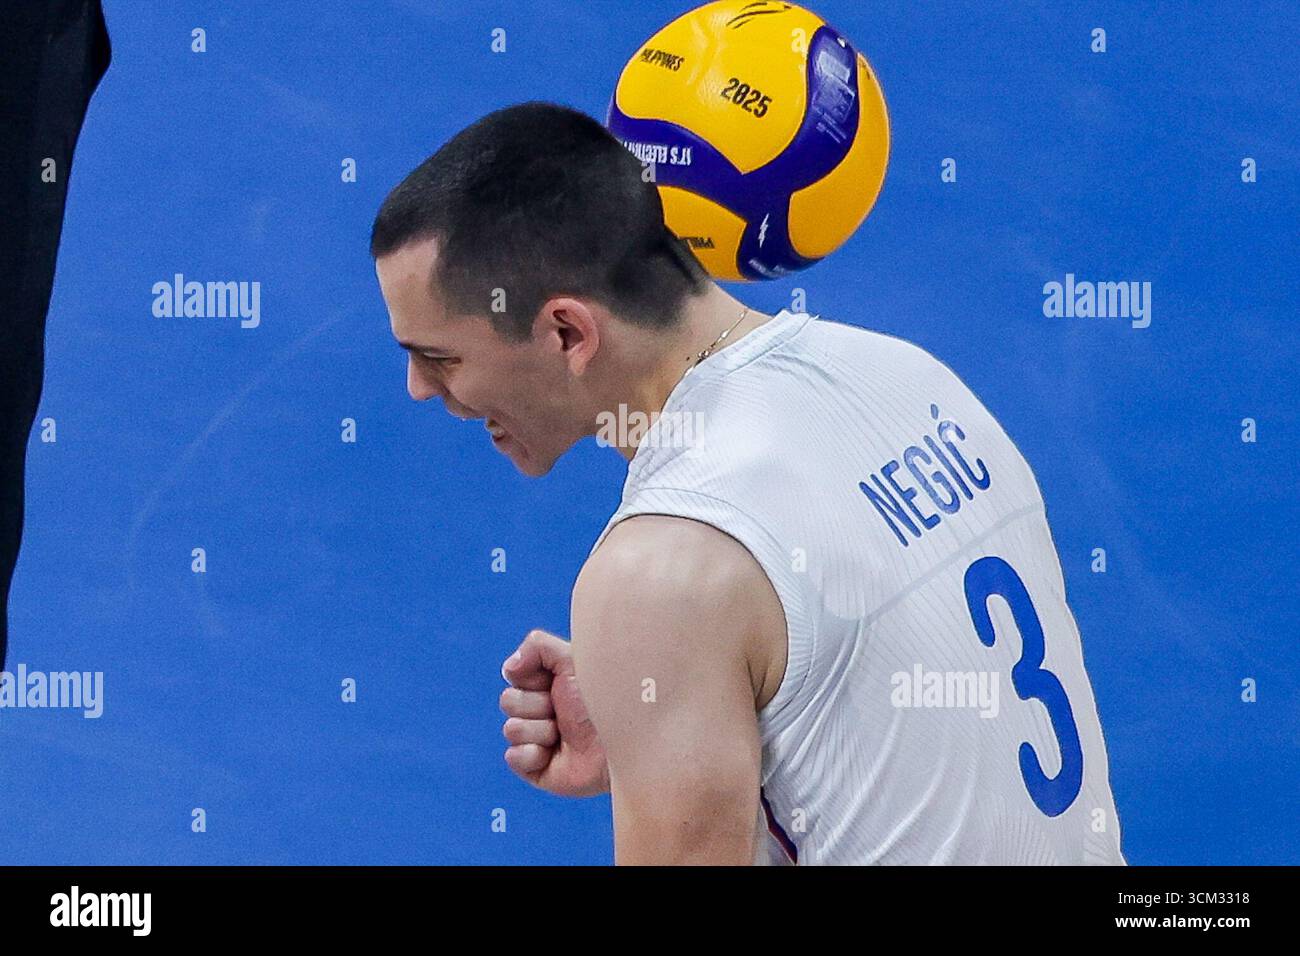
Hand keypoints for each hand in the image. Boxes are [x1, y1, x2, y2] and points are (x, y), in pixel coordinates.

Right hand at [500, 629, 609, 796]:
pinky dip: (532, 754)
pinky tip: (556, 753)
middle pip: (508, 701)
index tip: (558, 679)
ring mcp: (540, 740)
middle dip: (537, 704)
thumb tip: (508, 669)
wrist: (627, 738)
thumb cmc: (606, 697)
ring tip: (568, 734)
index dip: (532, 677)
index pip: (515, 675)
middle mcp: (543, 710)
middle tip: (566, 710)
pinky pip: (513, 758)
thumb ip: (537, 646)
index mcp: (550, 683)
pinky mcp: (539, 769)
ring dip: (540, 729)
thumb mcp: (573, 659)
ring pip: (511, 729)